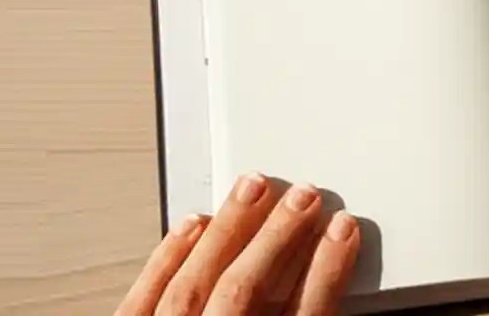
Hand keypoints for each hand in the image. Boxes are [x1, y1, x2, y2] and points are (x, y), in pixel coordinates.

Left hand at [116, 173, 360, 315]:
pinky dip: (169, 257)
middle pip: (246, 288)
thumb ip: (302, 313)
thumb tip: (325, 278)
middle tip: (304, 195)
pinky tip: (191, 224)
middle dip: (278, 236)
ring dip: (228, 229)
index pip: (303, 315)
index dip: (328, 269)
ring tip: (253, 187)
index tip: (343, 230)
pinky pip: (145, 297)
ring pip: (195, 282)